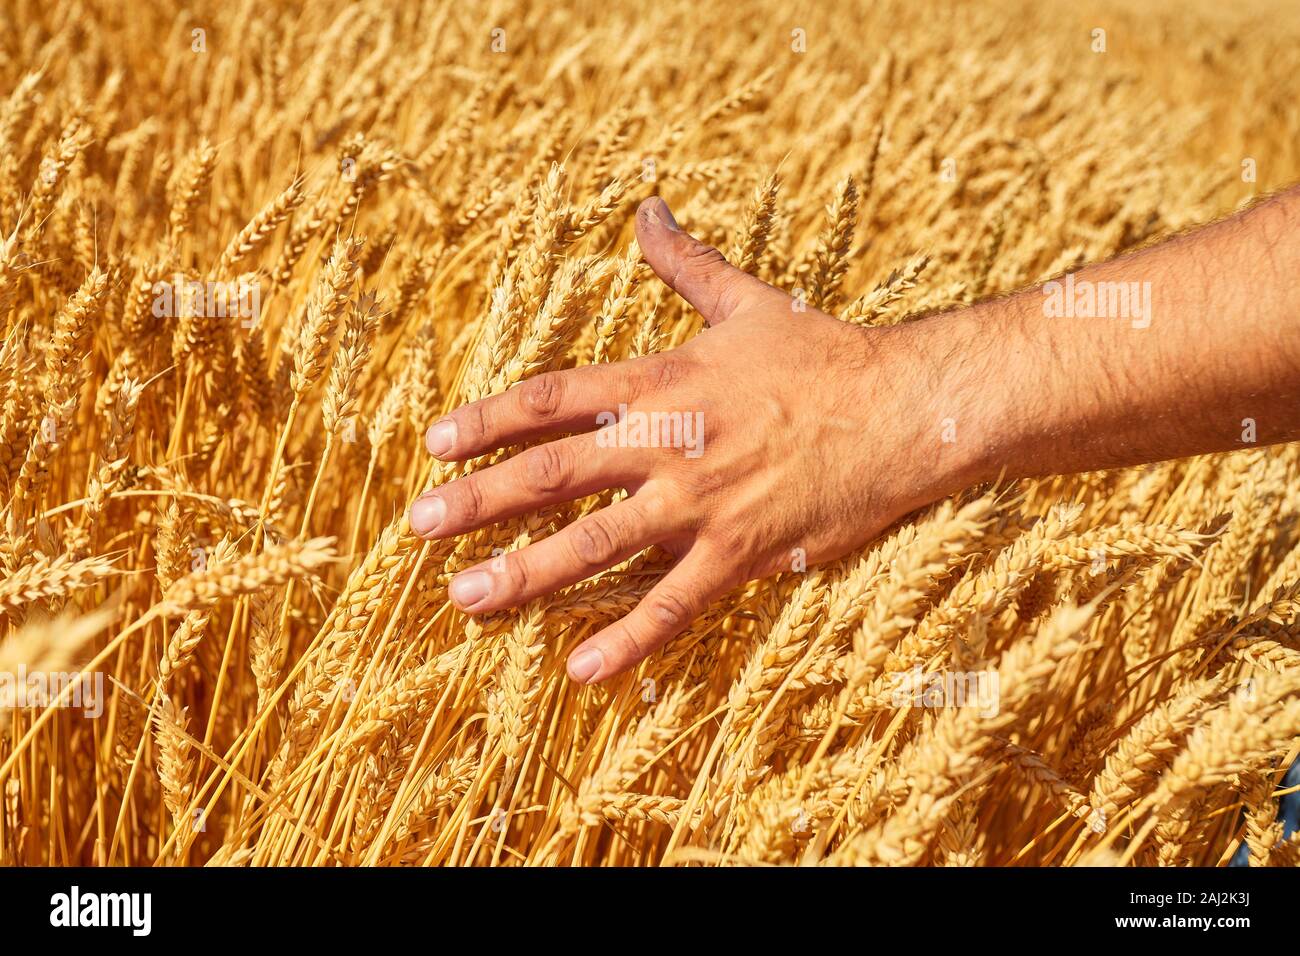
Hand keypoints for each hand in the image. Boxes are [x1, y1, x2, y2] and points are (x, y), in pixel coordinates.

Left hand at [409, 196, 973, 682]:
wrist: (906, 409)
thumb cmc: (826, 355)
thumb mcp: (748, 301)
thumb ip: (686, 262)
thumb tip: (647, 207)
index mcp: (664, 381)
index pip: (555, 398)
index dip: (490, 418)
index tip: (437, 442)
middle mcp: (669, 442)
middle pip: (554, 472)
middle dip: (480, 499)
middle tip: (417, 525)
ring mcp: (702, 501)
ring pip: (597, 542)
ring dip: (525, 572)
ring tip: (465, 597)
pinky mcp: (742, 550)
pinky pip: (674, 602)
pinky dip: (627, 638)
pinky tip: (580, 669)